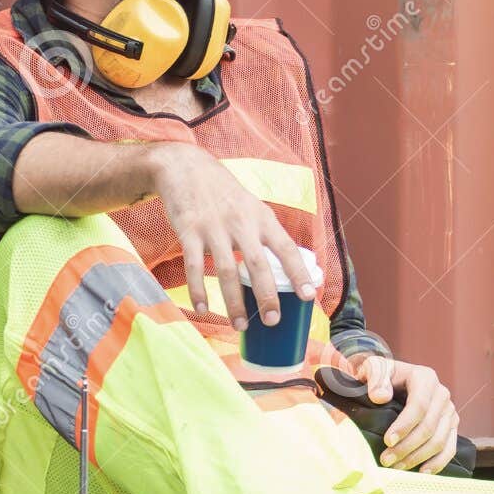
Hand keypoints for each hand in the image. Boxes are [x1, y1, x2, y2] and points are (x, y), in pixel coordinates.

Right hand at [146, 143, 316, 328]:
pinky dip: (198, 290)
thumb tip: (286, 267)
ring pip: (227, 272)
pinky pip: (195, 267)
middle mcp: (241, 223)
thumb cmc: (224, 194)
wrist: (185, 166)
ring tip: (240, 326)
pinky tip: (202, 308)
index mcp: (262, 218)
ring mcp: (214, 228)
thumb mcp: (252, 206)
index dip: (299, 273)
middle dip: (267, 296)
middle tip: (273, 321)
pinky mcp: (189, 231)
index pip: (286, 248)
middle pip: (258, 265)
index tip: (309, 296)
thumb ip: (265, 233)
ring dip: (234, 303)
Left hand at [349, 353, 457, 474]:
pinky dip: (437, 463)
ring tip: (397, 467)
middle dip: (407, 447)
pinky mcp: (451, 426)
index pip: (419, 405)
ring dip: (418, 457)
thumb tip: (380, 397)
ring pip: (439, 440)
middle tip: (386, 460)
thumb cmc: (382, 377)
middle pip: (429, 426)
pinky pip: (449, 448)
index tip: (388, 441)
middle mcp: (442, 394)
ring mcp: (449, 411)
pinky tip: (422, 472)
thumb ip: (375, 377)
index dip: (405, 425)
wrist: (393, 381)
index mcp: (425, 378)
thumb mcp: (374, 368)